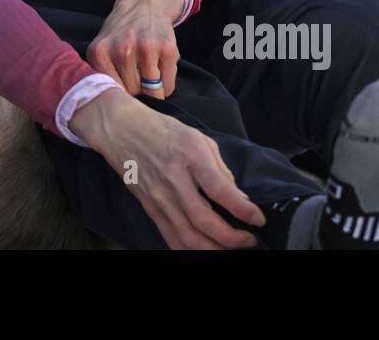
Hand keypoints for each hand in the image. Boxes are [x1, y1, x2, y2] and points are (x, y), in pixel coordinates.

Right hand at [69, 89, 264, 249]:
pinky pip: (170, 237)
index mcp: (190, 155)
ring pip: (188, 236)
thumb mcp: (198, 137)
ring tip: (231, 248)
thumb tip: (239, 197)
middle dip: (232, 238)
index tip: (258, 219)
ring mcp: (158, 196)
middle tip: (249, 240)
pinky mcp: (149, 207)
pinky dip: (190, 249)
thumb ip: (220, 168)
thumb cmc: (163, 130)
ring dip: (213, 249)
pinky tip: (205, 249)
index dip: (243, 209)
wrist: (121, 129)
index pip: (220, 190)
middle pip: (204, 221)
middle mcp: (174, 179)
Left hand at [87, 0, 183, 97]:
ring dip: (153, 92)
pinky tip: (160, 72)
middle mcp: (122, 50)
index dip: (118, 96)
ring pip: (151, 93)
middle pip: (131, 93)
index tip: (122, 94)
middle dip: (136, 92)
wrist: (144, 4)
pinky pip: (168, 86)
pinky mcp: (168, 49)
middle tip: (137, 81)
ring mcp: (146, 48)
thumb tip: (116, 108)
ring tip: (149, 79)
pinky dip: (166, 86)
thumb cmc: (121, 33)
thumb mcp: (102, 48)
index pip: (110, 92)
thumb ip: (103, 74)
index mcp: (100, 52)